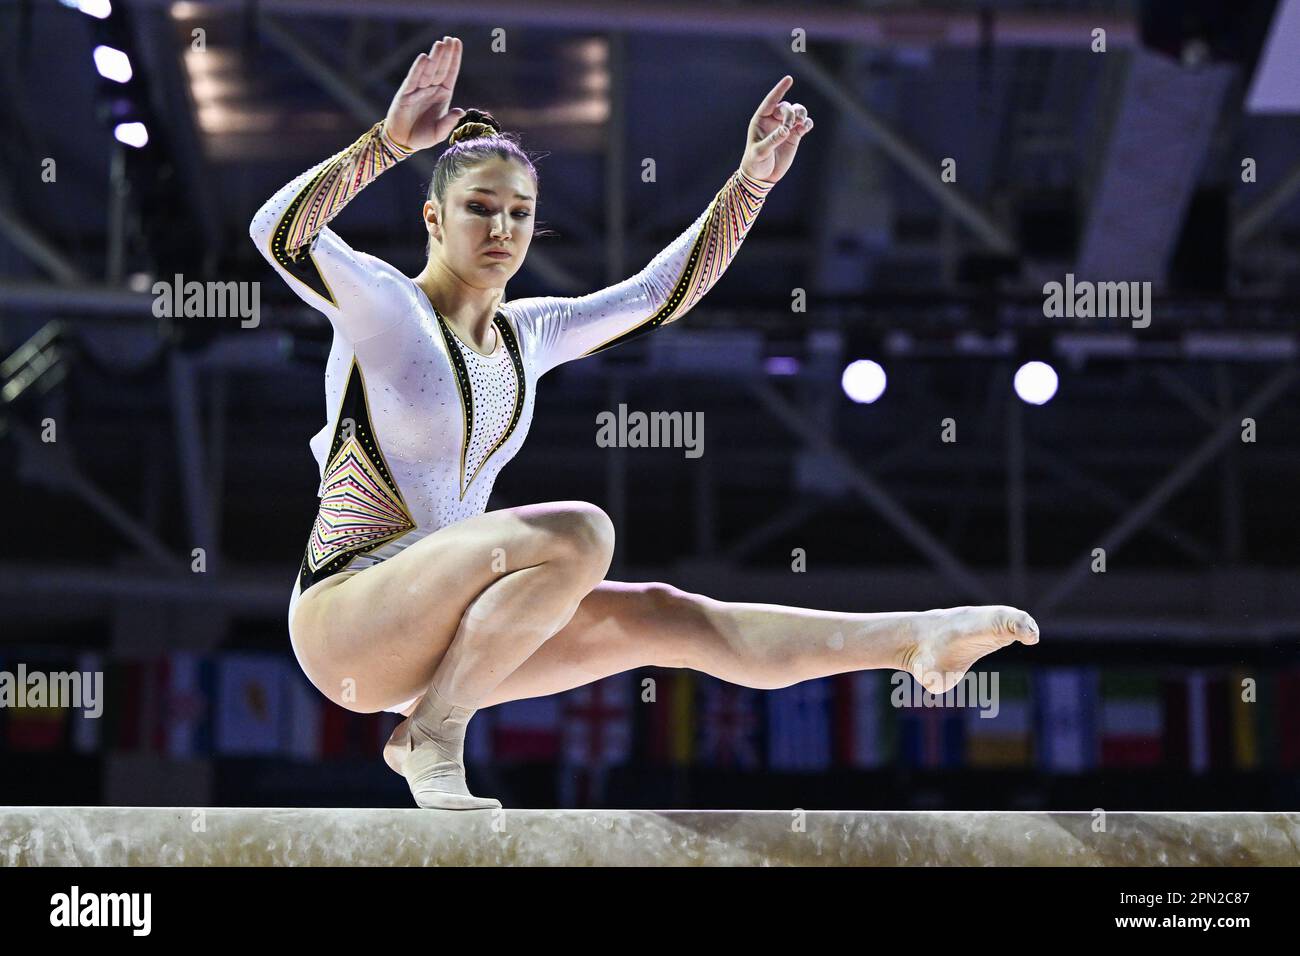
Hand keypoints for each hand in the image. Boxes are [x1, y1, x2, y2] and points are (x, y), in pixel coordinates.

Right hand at [383, 36, 466, 150]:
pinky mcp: (406, 94)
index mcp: (443, 95)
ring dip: (434, 57)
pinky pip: (414, 79)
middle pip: (440, 68)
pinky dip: (419, 69)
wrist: (404, 141)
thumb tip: (460, 111)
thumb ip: (449, 123)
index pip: (450, 73)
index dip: (454, 59)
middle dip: (445, 54)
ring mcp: (418, 90)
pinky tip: (425, 58)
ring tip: (440, 44)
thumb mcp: (439, 132)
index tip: (457, 43)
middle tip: (449, 39)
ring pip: (428, 71)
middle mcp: (431, 89)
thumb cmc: (423, 136)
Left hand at [740, 75, 813, 184]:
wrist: (762, 176)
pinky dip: (807, 123)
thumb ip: (772, 140)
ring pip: (797, 112)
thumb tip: (786, 129)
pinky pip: (804, 124)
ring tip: (801, 125)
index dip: (780, 90)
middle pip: (786, 107)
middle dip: (791, 114)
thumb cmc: (755, 163)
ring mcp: (785, 127)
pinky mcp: (794, 136)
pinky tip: (805, 128)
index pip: (771, 101)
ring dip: (802, 115)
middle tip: (790, 127)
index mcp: (761, 119)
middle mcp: (773, 121)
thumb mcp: (761, 152)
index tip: (789, 79)